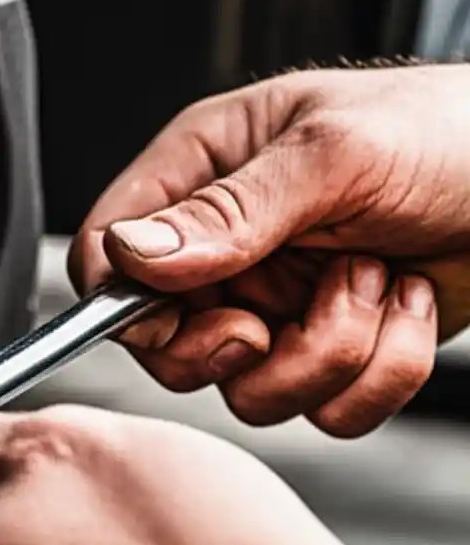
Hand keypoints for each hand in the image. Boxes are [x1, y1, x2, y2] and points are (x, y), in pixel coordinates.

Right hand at [68, 64, 469, 436]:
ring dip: (327, 353)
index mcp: (204, 172)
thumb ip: (229, 212)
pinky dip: (379, 374)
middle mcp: (230, 246)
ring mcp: (280, 302)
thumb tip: (133, 254)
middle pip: (165, 342)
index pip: (109, 252)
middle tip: (273, 322)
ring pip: (248, 388)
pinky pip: (324, 411)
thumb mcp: (334, 156)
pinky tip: (409, 307)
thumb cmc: (451, 133)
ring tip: (376, 282)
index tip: (182, 315)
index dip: (127, 301)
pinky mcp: (336, 349)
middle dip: (234, 347)